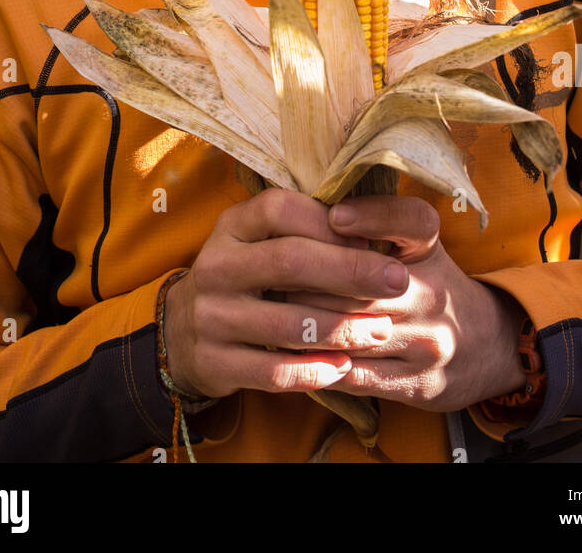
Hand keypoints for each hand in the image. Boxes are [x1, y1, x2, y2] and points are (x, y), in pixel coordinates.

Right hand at [161, 188, 412, 399]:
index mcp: (232, 226)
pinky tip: (345, 367)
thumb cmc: (245, 275)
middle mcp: (216, 266)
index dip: (330, 223)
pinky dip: (315, 372)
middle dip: (351, 272)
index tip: (374, 239)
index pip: (281, 210)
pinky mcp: (214, 363)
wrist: (183, 329)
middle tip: (398, 282)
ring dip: (342, 329)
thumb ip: (303, 229)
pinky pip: (274, 372)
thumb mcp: (259, 239)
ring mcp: (211, 316)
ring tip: (380, 330)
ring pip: (288, 324)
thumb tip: (368, 235)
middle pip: (289, 262)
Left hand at [285, 194, 526, 411]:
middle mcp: (434, 294)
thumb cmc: (433, 285)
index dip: (373, 214)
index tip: (335, 215)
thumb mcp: (419, 248)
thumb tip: (310, 204)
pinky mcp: (416, 384)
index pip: (412, 221)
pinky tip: (289, 351)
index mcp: (432, 252)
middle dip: (310, 275)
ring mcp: (425, 342)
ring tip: (270, 307)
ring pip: (349, 329)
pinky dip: (317, 361)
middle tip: (272, 268)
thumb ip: (378, 227)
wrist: (488, 347)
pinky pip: (353, 373)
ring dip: (304, 319)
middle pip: (360, 281)